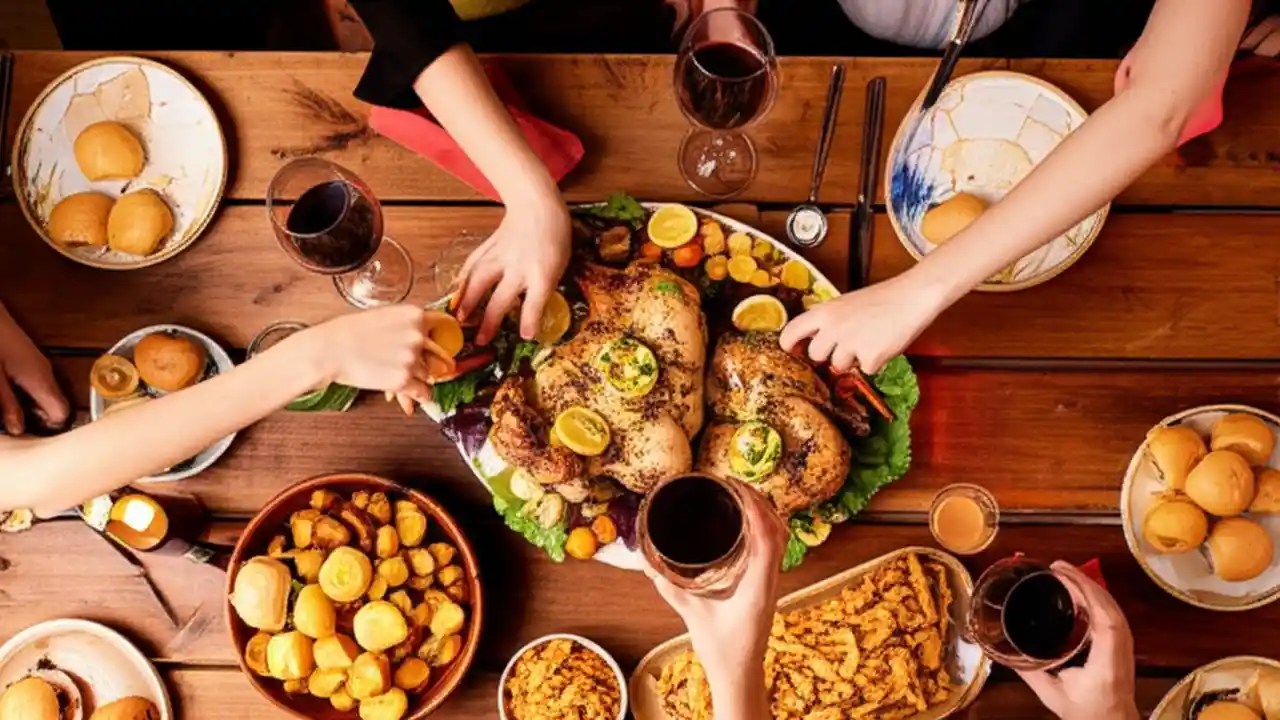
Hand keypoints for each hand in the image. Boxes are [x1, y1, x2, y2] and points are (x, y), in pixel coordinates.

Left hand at [0, 306, 68, 433]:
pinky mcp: (28, 361)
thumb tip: (17, 428)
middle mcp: (45, 373)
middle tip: (14, 428)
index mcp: (40, 379)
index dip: (49, 430)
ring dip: (27, 408)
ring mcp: (37, 366)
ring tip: (6, 414)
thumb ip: (6, 404)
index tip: (30, 441)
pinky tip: (5, 395)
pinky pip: (34, 386)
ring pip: (43, 397)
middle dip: (36, 422)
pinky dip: (22, 396)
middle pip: (53, 407)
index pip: (61, 413)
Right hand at [293, 305, 454, 405]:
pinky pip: (425, 392)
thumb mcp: (384, 315)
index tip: (441, 347)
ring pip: (430, 375)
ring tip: (398, 379)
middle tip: (416, 367)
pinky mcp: (404, 380)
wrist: (329, 350)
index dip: (441, 338)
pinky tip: (410, 397)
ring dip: (418, 380)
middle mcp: (418, 336)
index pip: (444, 326)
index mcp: (415, 315)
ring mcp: (413, 358)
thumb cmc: (348, 332)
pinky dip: (418, 396)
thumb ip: (407, 324)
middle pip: (437, 354)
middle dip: (427, 362)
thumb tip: (425, 335)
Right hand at [454, 198, 570, 345]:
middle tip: (480, 339)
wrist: (537, 205)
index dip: (529, 319)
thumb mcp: (560, 265)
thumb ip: (544, 287)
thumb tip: (528, 312)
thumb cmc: (554, 237)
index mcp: (543, 272)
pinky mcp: (488, 247)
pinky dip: (462, 280)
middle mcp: (519, 266)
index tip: (524, 336)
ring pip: (481, 280)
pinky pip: (473, 264)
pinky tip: (455, 293)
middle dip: (490, 319)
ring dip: (469, 301)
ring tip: (459, 318)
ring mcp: (501, 256)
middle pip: (502, 296)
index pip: (535, 299)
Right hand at [646, 486, 785, 713]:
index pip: (768, 539)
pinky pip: (773, 548)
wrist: (740, 674)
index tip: (737, 488)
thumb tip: (648, 564)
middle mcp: (770, 581)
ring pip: (780, 537)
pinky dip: (764, 527)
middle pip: (779, 530)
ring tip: (741, 494)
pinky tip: (746, 521)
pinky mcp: (768, 584)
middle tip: (734, 483)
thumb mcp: (693, 616)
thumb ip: (671, 589)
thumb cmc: (722, 650)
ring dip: (765, 512)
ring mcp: (773, 582)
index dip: (757, 509)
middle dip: (760, 502)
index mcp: (758, 587)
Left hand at [779, 271, 944, 373]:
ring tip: (870, 340)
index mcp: (825, 311)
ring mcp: (851, 344)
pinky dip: (875, 363)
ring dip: (853, 359)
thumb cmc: (883, 298)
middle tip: (846, 344)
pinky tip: (884, 345)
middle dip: (828, 354)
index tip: (790, 350)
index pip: (792, 330)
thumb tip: (814, 339)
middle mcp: (833, 328)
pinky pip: (865, 370)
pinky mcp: (870, 358)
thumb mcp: (846, 303)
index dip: (788, 343)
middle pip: (816, 355)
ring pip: (839, 366)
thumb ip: (829, 320)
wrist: (913, 296)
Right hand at [1017, 562, 1138, 719]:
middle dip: (1085, 581)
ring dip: (1091, 585)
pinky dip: (1096, 595)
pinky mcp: (1123, 643)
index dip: (1087, 592)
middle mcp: (1121, 649)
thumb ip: (1030, 673)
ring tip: (1066, 573)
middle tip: (1057, 566)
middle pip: (1110, 605)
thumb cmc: (1089, 713)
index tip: (1064, 575)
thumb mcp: (1054, 695)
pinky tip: (1080, 589)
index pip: (1106, 619)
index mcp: (1106, 662)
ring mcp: (1126, 645)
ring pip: (1113, 605)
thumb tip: (1005, 652)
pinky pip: (1113, 611)